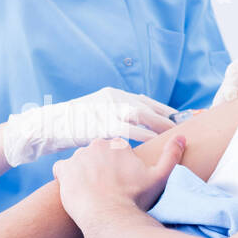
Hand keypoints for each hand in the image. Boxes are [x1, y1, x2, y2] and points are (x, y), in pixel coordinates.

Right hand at [2, 86, 177, 165]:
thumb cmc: (73, 126)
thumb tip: (135, 126)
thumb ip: (116, 117)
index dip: (168, 111)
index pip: (148, 102)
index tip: (185, 120)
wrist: (48, 126)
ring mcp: (107, 109)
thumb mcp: (97, 114)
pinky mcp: (100, 122)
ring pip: (142, 115)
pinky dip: (143, 135)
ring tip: (176, 137)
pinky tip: (154, 143)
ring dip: (160, 125)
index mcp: (115, 94)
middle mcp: (114, 98)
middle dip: (170, 118)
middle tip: (189, 128)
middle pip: (149, 108)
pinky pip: (127, 128)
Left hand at [52, 134, 186, 228]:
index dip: (118, 168)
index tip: (120, 183)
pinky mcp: (64, 170)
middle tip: (107, 189)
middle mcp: (97, 145)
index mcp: (117, 144)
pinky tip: (75, 190)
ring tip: (92, 193)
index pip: (114, 152)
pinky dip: (66, 179)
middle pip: (96, 156)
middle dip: (100, 169)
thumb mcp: (159, 177)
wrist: (109, 217)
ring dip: (83, 174)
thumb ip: (171, 155)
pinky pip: (62, 170)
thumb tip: (182, 137)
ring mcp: (78, 157)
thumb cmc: (135, 199)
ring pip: (80, 163)